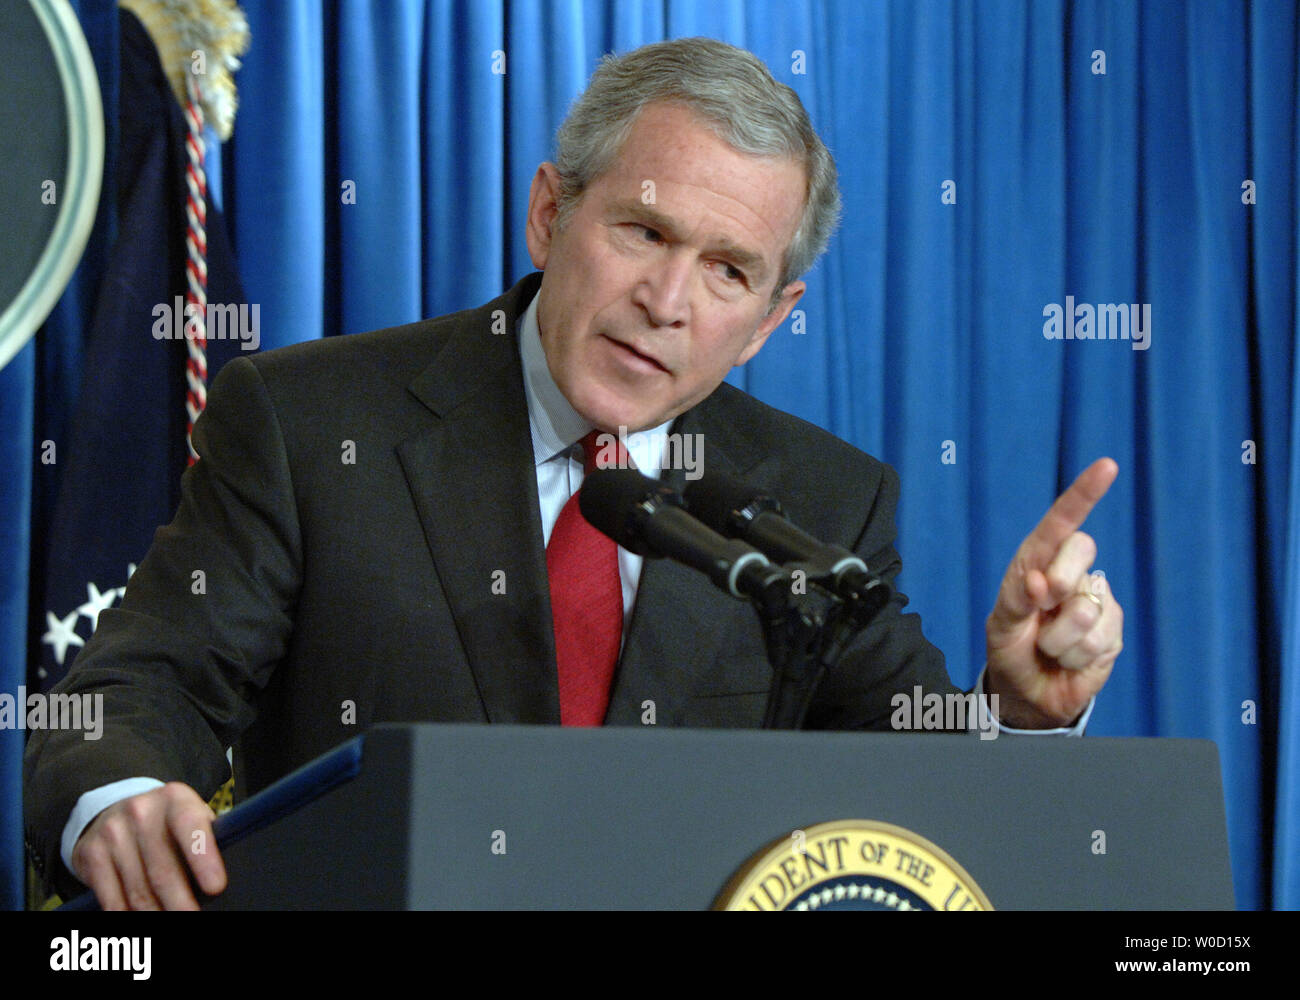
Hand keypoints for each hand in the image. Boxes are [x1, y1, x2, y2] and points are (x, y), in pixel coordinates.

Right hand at [70, 782, 226, 909]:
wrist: (116, 810)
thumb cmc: (168, 823)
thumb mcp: (191, 819)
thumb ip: (206, 841)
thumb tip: (220, 882)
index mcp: (175, 799)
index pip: (190, 826)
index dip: (204, 859)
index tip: (216, 887)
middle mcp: (141, 812)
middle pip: (162, 870)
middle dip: (180, 903)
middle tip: (194, 919)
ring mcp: (113, 832)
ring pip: (138, 890)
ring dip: (156, 915)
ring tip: (170, 923)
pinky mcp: (91, 853)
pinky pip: (112, 898)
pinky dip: (128, 917)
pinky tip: (141, 924)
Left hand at [984, 457, 1123, 727]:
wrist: (1029, 693)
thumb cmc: (1010, 650)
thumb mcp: (1000, 625)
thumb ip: (1015, 600)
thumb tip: (1039, 581)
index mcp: (1037, 563)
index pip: (1062, 524)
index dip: (1084, 494)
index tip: (1106, 467)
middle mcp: (1070, 574)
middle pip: (1081, 552)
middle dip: (1058, 584)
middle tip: (1040, 611)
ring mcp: (1095, 600)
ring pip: (1088, 608)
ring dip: (1060, 638)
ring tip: (1049, 646)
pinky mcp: (1113, 630)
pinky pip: (1101, 639)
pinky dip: (1077, 656)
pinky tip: (1070, 658)